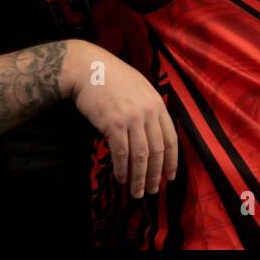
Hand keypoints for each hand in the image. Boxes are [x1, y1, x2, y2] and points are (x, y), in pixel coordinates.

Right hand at [62, 41, 176, 197]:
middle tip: (153, 190)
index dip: (171, 161)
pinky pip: (121, 153)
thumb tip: (153, 133)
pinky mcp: (114, 124)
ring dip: (139, 177)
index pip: (171, 138)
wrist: (87, 68)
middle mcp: (148, 112)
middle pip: (157, 151)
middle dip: (155, 174)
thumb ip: (149, 108)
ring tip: (137, 191)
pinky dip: (122, 169)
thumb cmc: (111, 77)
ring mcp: (131, 118)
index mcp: (157, 103)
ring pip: (140, 156)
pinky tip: (120, 178)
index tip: (170, 177)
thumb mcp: (139, 87)